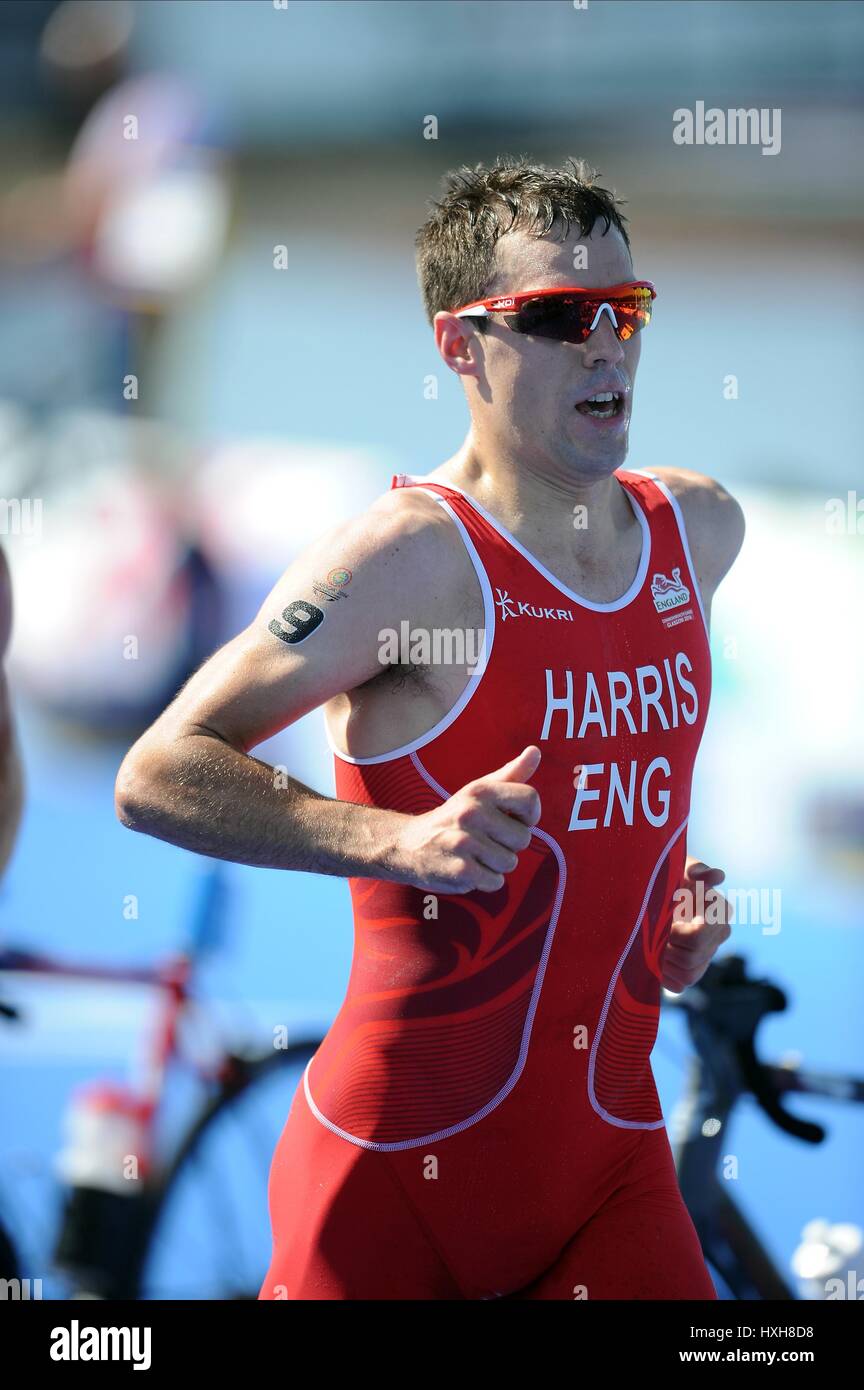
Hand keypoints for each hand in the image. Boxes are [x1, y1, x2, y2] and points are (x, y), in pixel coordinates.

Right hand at [393, 746, 541, 893]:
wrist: (407, 844)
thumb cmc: (452, 818)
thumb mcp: (477, 792)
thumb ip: (510, 774)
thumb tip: (535, 751)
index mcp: (480, 791)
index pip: (530, 799)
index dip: (530, 815)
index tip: (514, 821)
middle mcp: (471, 812)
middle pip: (523, 838)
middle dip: (508, 845)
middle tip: (485, 841)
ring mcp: (465, 841)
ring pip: (510, 862)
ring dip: (496, 865)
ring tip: (474, 855)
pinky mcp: (460, 869)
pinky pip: (495, 881)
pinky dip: (485, 880)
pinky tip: (468, 868)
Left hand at [660, 857, 732, 992]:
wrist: (650, 892)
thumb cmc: (666, 877)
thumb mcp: (676, 868)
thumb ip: (695, 870)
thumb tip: (718, 876)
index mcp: (720, 911)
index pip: (700, 936)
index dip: (678, 933)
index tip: (664, 919)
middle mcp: (718, 936)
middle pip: (692, 958)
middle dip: (668, 947)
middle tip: (652, 932)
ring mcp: (706, 955)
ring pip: (689, 974)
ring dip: (665, 961)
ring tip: (651, 941)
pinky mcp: (690, 971)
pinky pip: (680, 985)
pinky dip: (664, 974)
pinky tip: (653, 956)